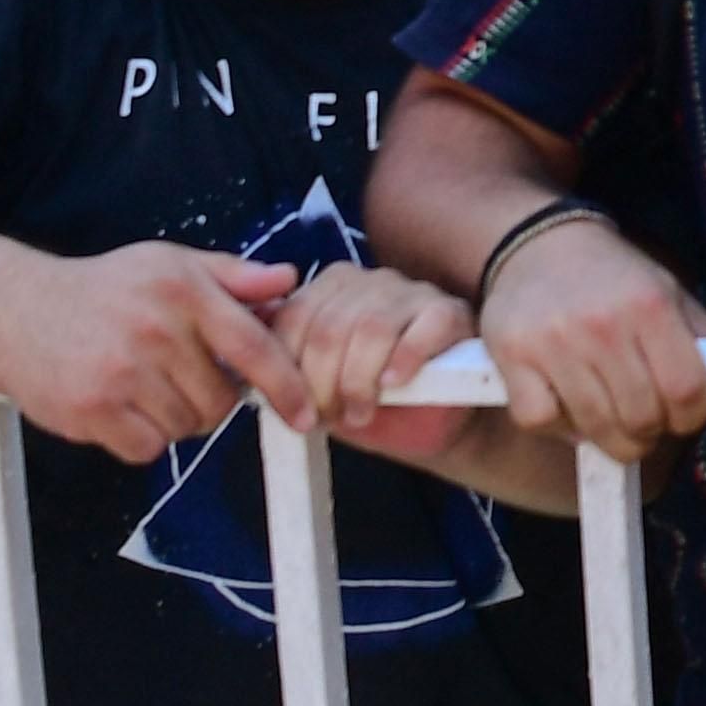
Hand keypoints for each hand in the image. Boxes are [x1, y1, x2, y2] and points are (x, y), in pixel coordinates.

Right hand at [0, 245, 308, 463]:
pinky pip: (147, 448)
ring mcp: (121, 372)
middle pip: (221, 401)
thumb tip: (288, 279)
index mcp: (184, 290)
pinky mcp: (91, 409)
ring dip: (175, 419)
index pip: (253, 346)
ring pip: (186, 428)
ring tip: (144, 387)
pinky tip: (121, 408)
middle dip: (211, 400)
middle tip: (179, 379)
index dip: (285, 386)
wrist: (16, 312)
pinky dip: (142, 439)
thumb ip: (232, 275)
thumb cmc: (105, 289)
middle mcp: (155, 329)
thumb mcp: (169, 265)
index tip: (307, 417)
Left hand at [268, 261, 476, 460]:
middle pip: (330, 326)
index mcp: (331, 289)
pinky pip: (425, 328)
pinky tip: (394, 385)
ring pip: (372, 327)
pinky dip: (405, 360)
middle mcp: (371, 281)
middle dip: (323, 383)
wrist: (428, 424)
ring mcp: (414, 292)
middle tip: (329, 418)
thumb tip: (253, 373)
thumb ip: (288, 370)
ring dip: (359, 381)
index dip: (290, 369)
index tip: (297, 408)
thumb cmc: (368, 403)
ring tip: (360, 412)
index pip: (294, 316)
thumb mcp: (320, 387)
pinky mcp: (451, 313)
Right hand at [477, 218, 705, 460]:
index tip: (682, 418)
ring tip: (609, 417)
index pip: (687, 390)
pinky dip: (557, 426)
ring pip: (595, 429)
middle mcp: (603, 323)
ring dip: (608, 438)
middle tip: (644, 421)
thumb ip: (704, 339)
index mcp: (651, 305)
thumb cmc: (613, 279)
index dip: (690, 417)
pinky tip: (566, 403)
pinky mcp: (511, 356)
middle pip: (642, 418)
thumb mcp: (669, 292)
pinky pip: (542, 421)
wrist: (539, 243)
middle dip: (649, 433)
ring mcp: (554, 341)